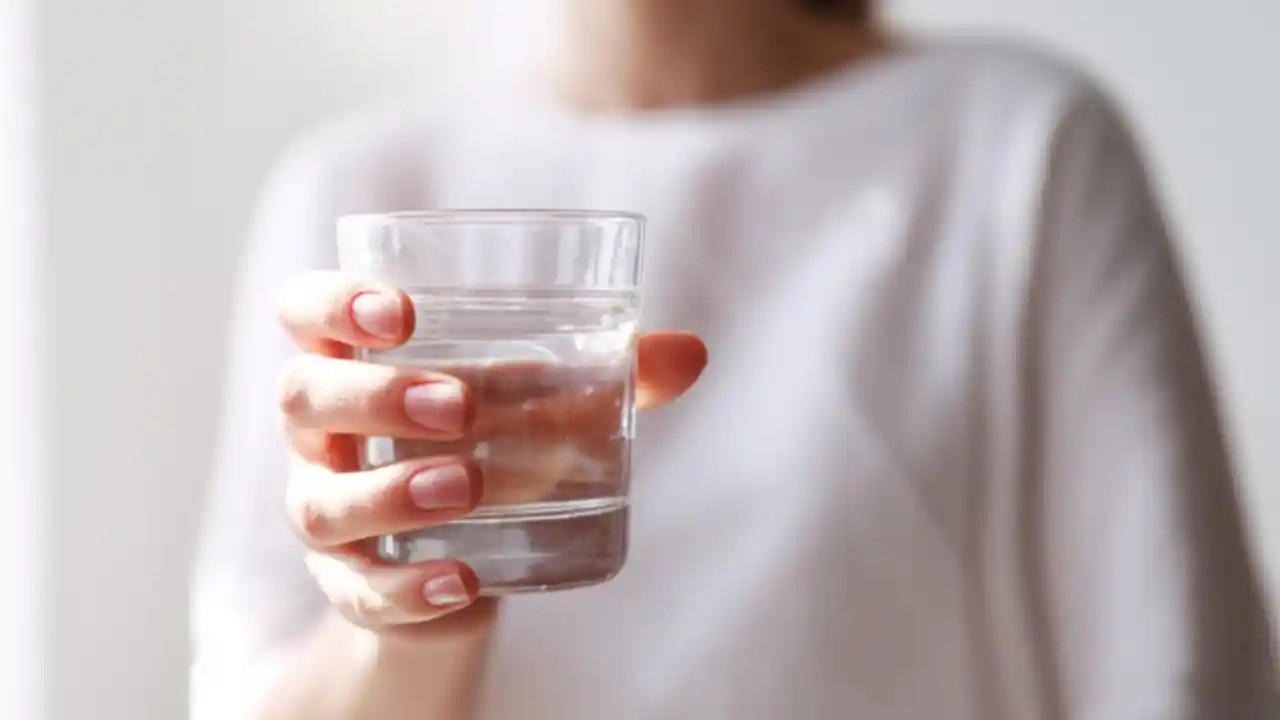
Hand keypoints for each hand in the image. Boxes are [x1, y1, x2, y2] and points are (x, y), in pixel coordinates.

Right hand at [275, 271, 706, 630]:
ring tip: (469, 487)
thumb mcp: (539, 403)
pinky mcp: (352, 584)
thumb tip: (692, 354)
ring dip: (392, 492)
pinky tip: (462, 580)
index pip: (304, 313)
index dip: (334, 302)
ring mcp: (326, 510)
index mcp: (355, 361)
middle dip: (376, 396)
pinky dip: (408, 587)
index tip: (403, 313)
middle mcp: (322, 434)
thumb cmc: (494, 446)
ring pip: (320, 501)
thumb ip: (606, 375)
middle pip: (304, 397)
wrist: (468, 555)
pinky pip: (360, 590)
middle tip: (460, 405)